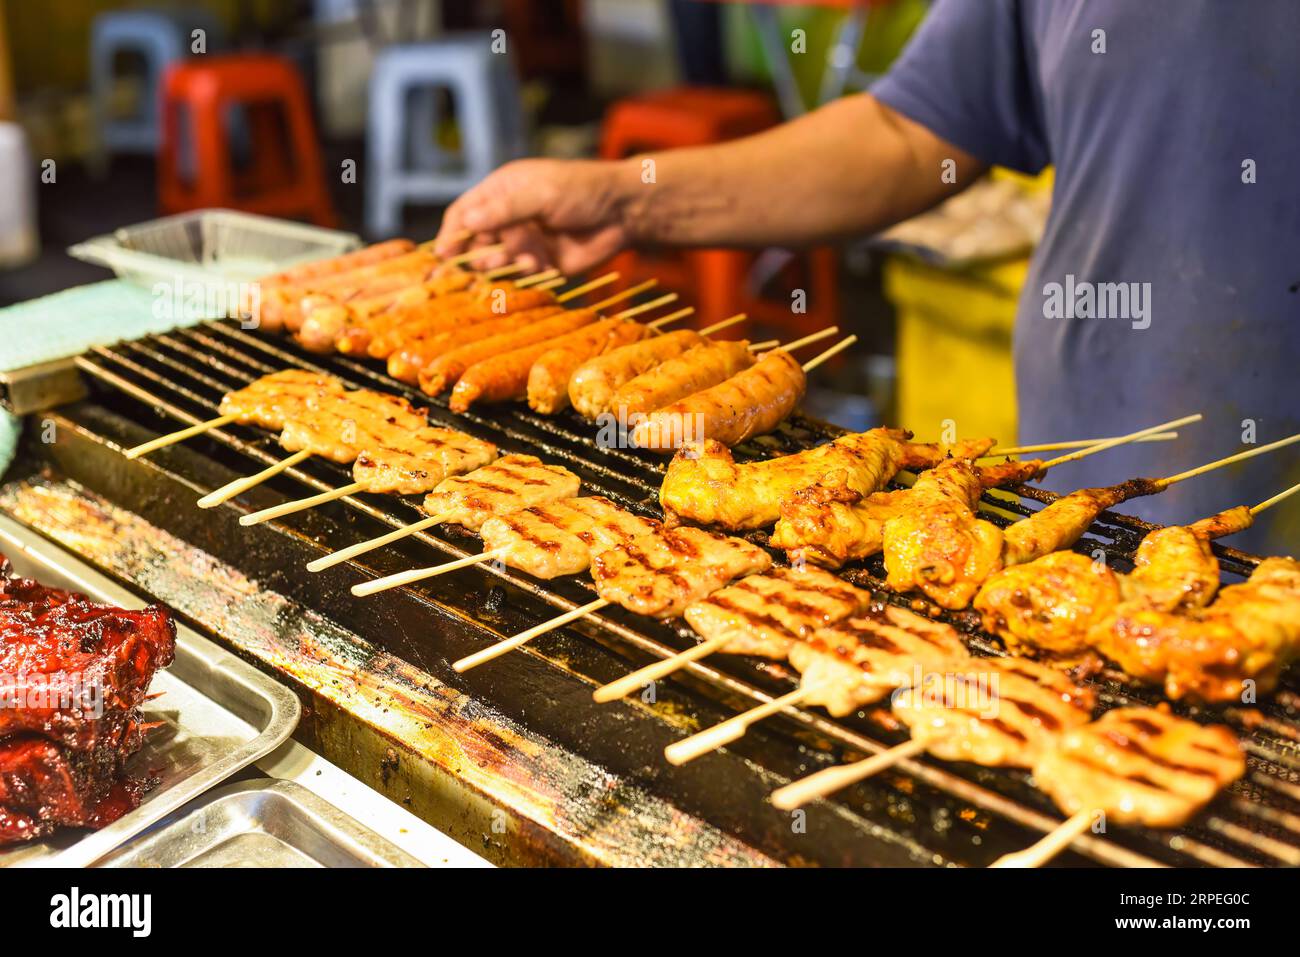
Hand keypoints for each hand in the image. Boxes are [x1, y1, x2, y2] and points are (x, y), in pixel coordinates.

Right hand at [434, 158, 633, 273]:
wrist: (622, 212)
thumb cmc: (581, 191)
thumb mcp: (540, 194)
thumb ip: (504, 210)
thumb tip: (466, 223)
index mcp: (502, 192)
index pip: (464, 213)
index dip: (451, 234)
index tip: (443, 255)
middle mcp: (508, 217)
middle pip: (475, 241)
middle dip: (474, 254)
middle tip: (476, 267)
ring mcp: (524, 241)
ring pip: (497, 260)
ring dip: (503, 262)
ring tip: (521, 258)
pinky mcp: (542, 263)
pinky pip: (522, 274)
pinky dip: (526, 271)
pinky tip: (539, 263)